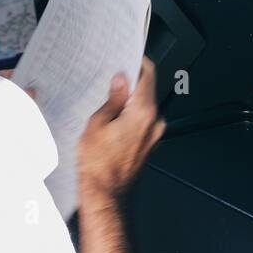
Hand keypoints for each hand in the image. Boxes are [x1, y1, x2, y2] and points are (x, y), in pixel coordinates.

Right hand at [77, 57, 164, 199]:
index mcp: (143, 112)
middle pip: (146, 90)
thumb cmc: (99, 165)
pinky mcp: (149, 144)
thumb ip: (113, 99)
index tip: (127, 56)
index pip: (148, 75)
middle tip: (110, 78)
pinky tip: (112, 119)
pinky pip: (142, 121)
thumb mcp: (97, 124)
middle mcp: (154, 122)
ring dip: (129, 100)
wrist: (106, 195)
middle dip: (129, 83)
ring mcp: (154, 135)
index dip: (137, 62)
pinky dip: (130, 115)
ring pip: (144, 107)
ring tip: (106, 101)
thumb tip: (121, 81)